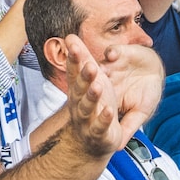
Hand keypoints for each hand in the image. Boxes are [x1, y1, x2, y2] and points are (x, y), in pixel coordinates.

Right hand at [52, 34, 133, 161]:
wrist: (91, 142)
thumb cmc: (92, 105)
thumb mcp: (88, 82)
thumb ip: (81, 60)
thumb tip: (69, 36)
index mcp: (77, 90)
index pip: (74, 73)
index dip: (73, 59)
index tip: (73, 44)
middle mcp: (78, 105)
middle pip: (79, 90)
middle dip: (84, 77)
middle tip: (90, 65)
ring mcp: (87, 120)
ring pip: (88, 108)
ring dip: (92, 97)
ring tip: (98, 86)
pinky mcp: (99, 135)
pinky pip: (100, 127)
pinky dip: (104, 119)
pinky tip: (109, 111)